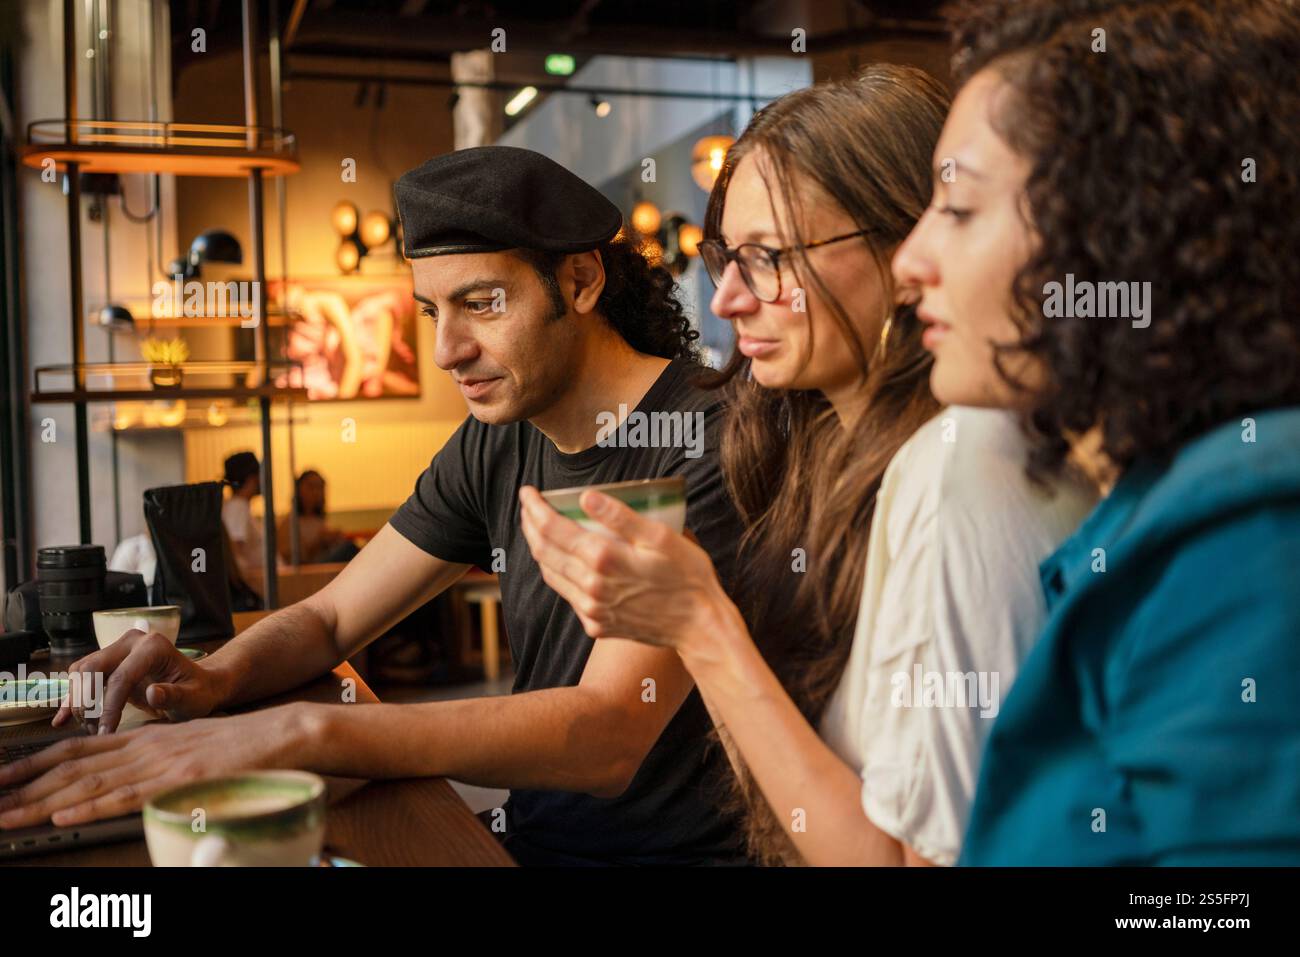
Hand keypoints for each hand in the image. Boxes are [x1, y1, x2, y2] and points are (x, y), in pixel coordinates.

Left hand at [0, 705, 308, 828]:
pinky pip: (126, 795)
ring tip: (8, 817)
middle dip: (25, 786)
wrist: (282, 732)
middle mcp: (145, 746)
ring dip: (43, 803)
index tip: (4, 777)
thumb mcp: (190, 748)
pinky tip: (63, 816)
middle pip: (73, 766)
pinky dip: (90, 807)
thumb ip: (157, 762)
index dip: (36, 764)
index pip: (78, 749)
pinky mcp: (178, 779)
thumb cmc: (242, 745)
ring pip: (90, 783)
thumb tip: (129, 782)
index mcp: (146, 737)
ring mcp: (160, 762)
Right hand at [52, 630, 226, 733]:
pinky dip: (72, 699)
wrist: (196, 686)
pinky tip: (64, 720)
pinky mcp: (108, 663)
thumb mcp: (194, 699)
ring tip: (94, 728)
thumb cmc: (198, 692)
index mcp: (154, 647)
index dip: (108, 708)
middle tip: (95, 730)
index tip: (105, 732)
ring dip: (80, 703)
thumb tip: (153, 693)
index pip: (120, 677)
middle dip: (87, 703)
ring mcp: (117, 649)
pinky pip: (80, 678)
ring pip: (81, 673)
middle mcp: (132, 642)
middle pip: (91, 669)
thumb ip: (175, 696)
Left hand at [518, 485, 732, 651]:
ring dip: (539, 550)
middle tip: (527, 506)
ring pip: (551, 575)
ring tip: (537, 530)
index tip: (527, 492)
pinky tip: (563, 562)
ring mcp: (592, 610)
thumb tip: (586, 495)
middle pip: (545, 552)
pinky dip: (558, 573)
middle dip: (530, 525)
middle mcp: (591, 587)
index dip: (535, 508)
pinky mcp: (597, 625)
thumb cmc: (688, 577)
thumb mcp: (661, 538)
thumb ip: (621, 517)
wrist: (699, 627)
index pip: (553, 529)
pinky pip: (567, 595)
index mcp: (604, 560)